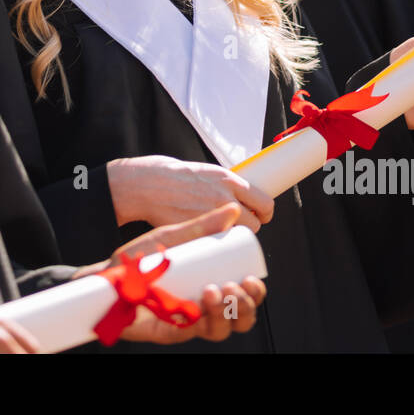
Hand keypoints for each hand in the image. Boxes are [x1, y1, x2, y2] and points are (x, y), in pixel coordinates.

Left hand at [106, 203, 266, 343]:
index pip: (243, 296)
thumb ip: (201, 225)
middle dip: (245, 305)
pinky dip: (204, 320)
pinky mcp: (173, 332)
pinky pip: (196, 332)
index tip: (251, 278)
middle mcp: (203, 307)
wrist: (106, 278)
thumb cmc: (139, 260)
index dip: (254, 293)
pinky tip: (202, 305)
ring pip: (222, 329)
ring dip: (227, 313)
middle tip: (234, 286)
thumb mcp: (172, 237)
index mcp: (209, 286)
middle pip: (239, 318)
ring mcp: (189, 322)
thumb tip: (232, 209)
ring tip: (216, 291)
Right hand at [107, 155, 273, 231]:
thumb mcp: (207, 171)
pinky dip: (216, 242)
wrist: (149, 184)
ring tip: (222, 232)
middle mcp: (224, 198)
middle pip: (255, 223)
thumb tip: (240, 196)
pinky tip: (208, 238)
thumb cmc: (175, 176)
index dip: (265, 211)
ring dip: (234, 236)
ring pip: (237, 235)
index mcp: (229, 180)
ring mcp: (211, 217)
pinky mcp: (199, 231)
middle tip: (240, 225)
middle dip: (250, 225)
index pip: (264, 201)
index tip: (261, 214)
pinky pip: (218, 242)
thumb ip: (225, 185)